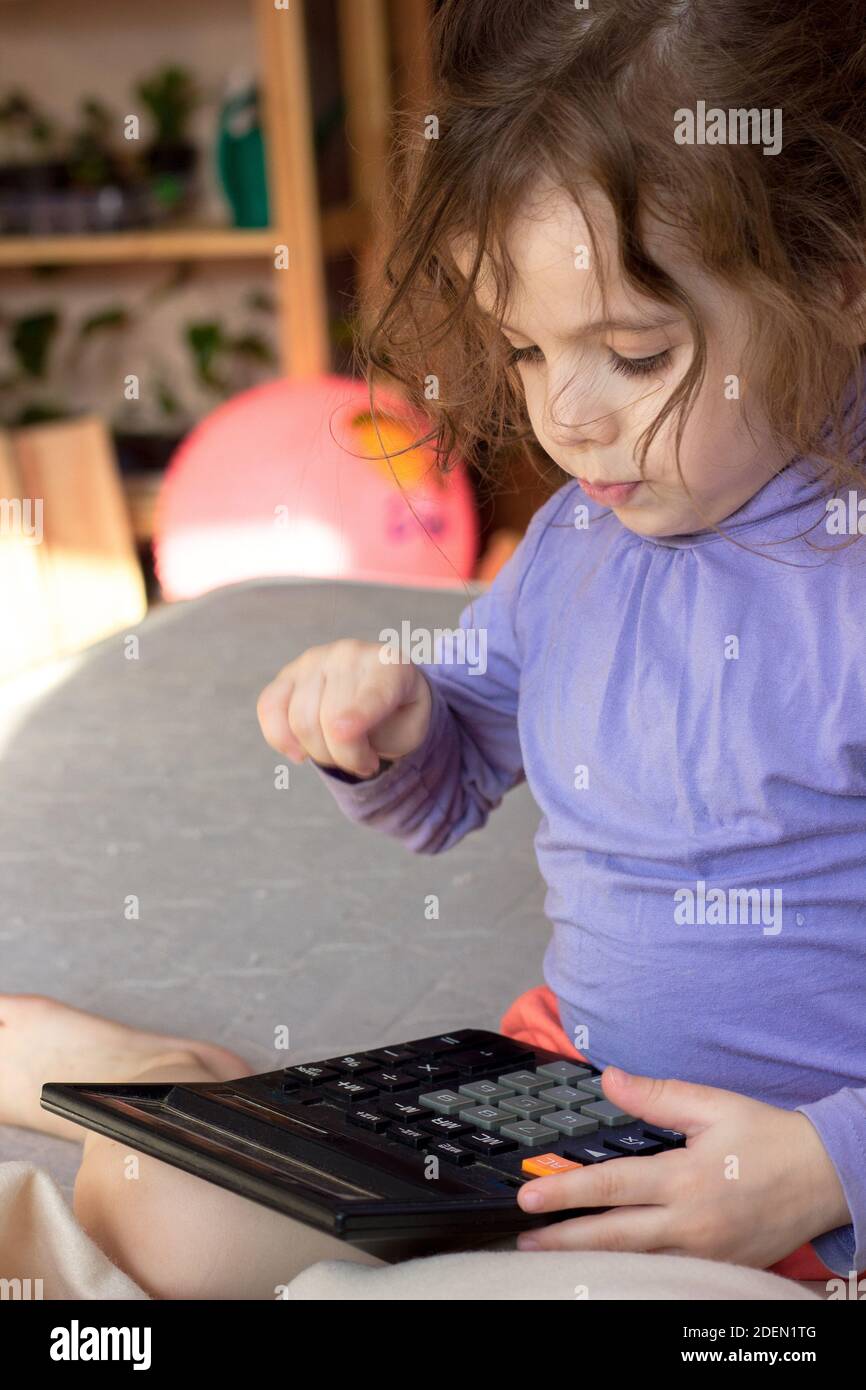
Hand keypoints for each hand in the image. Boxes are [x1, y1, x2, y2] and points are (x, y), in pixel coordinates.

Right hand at [256, 639, 432, 778]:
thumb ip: (386, 735)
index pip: (368, 698)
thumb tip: (338, 731)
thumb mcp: (410, 732)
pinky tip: (301, 751)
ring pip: (300, 721)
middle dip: (345, 757)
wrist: (382, 694)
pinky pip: (268, 708)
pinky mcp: (287, 673)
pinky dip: (280, 739)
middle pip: (330, 721)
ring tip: (341, 752)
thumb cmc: (398, 715)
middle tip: (364, 762)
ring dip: (319, 753)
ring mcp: (314, 660)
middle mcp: (349, 654)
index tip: (352, 744)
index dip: (355, 727)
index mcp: (388, 665)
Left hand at [515, 1067, 850, 1265]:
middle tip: (522, 1236)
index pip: (610, 1187)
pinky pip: (662, 1273)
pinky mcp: (716, 1269)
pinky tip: (606, 1265)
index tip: (528, 1196)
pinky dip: (630, 1270)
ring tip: (550, 1255)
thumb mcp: (711, 1106)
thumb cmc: (767, 1138)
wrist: (823, 1178)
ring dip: (591, 1258)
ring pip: (635, 1263)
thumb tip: (610, 1080)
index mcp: (684, 1179)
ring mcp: (703, 1253)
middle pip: (612, 1238)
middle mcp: (690, 1224)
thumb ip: (655, 1096)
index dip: (564, 1192)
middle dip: (563, 1239)